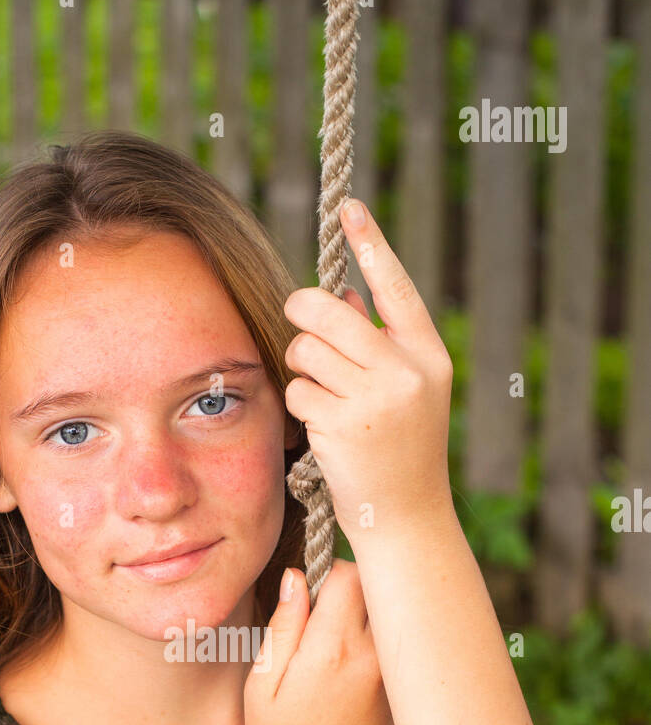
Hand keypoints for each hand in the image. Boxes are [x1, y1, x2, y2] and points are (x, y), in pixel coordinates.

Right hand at [244, 559, 399, 724]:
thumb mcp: (263, 689)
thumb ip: (282, 628)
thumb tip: (296, 578)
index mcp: (334, 652)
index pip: (349, 573)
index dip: (328, 574)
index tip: (313, 599)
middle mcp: (377, 660)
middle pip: (385, 587)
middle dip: (361, 587)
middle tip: (334, 617)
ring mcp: (403, 679)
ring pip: (402, 617)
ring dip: (379, 617)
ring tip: (348, 649)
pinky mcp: (415, 698)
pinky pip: (409, 651)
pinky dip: (391, 649)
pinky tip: (363, 681)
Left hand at [283, 199, 454, 538]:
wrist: (407, 517)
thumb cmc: (401, 449)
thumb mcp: (406, 391)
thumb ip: (378, 340)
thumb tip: (342, 291)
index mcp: (428, 355)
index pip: (396, 288)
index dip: (372, 244)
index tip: (350, 207)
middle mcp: (406, 372)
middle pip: (328, 311)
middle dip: (302, 312)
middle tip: (298, 320)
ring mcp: (375, 399)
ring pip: (305, 350)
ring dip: (301, 366)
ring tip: (321, 393)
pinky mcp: (341, 426)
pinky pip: (296, 390)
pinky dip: (299, 404)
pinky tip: (321, 427)